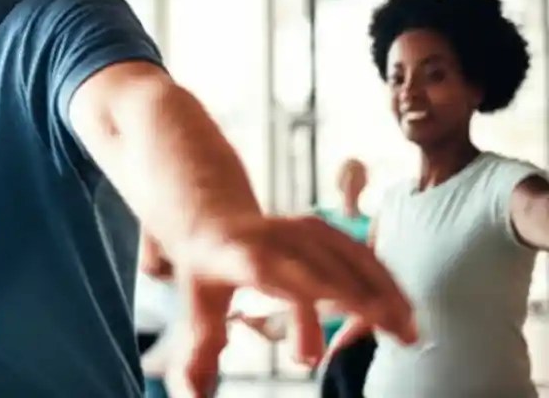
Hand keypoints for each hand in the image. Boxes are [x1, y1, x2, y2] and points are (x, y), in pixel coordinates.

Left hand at [167, 216, 415, 396]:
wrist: (213, 220)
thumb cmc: (206, 272)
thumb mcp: (197, 308)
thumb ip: (197, 353)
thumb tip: (191, 396)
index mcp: (241, 256)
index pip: (270, 279)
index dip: (297, 310)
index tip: (311, 358)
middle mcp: (275, 238)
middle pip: (321, 272)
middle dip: (357, 308)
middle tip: (393, 343)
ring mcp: (302, 228)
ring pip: (351, 258)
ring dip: (384, 294)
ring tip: (410, 336)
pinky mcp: (322, 228)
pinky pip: (360, 252)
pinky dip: (386, 280)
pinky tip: (406, 311)